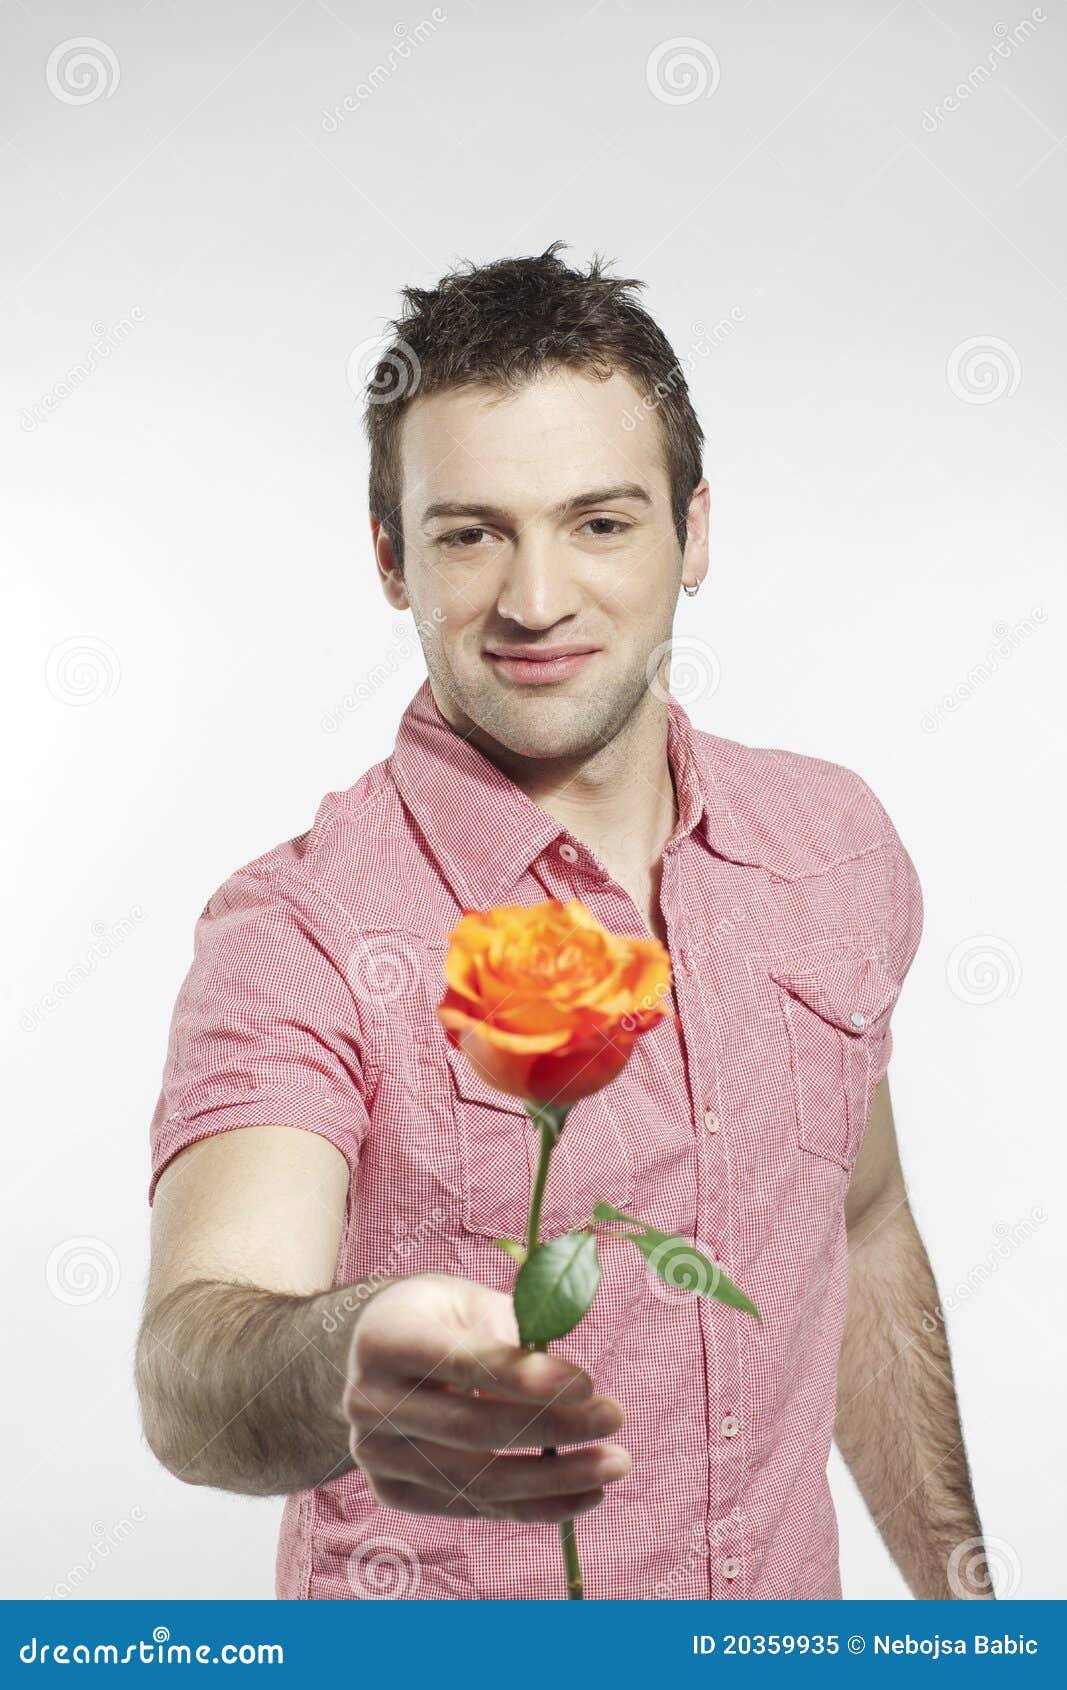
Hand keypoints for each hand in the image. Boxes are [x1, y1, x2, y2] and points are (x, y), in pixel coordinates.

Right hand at [342, 1272, 629, 1521]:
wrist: (374, 1356)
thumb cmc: (439, 1318)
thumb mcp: (469, 1301)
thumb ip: (514, 1333)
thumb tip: (574, 1384)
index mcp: (385, 1340)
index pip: (465, 1362)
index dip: (529, 1377)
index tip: (587, 1383)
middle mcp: (369, 1401)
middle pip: (474, 1427)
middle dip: (554, 1428)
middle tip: (613, 1417)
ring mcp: (375, 1455)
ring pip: (478, 1480)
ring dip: (556, 1479)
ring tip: (614, 1465)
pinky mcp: (393, 1492)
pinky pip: (474, 1507)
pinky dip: (534, 1507)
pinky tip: (584, 1494)